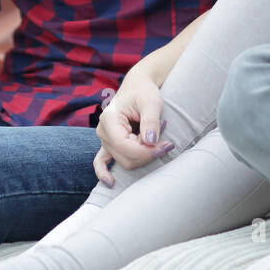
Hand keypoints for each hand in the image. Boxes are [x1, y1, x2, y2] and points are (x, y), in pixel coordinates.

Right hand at [92, 68, 172, 184]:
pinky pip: (101, 162)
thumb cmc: (144, 91)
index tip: (166, 146)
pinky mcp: (108, 143)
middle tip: (168, 144)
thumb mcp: (151, 102)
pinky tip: (110, 182)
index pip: (126, 146)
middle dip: (148, 155)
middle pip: (126, 157)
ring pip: (124, 162)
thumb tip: (150, 142)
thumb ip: (151, 121)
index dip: (146, 151)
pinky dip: (104, 172)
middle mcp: (102, 131)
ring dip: (142, 157)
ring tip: (160, 144)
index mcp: (109, 119)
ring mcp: (104, 139)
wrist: (137, 86)